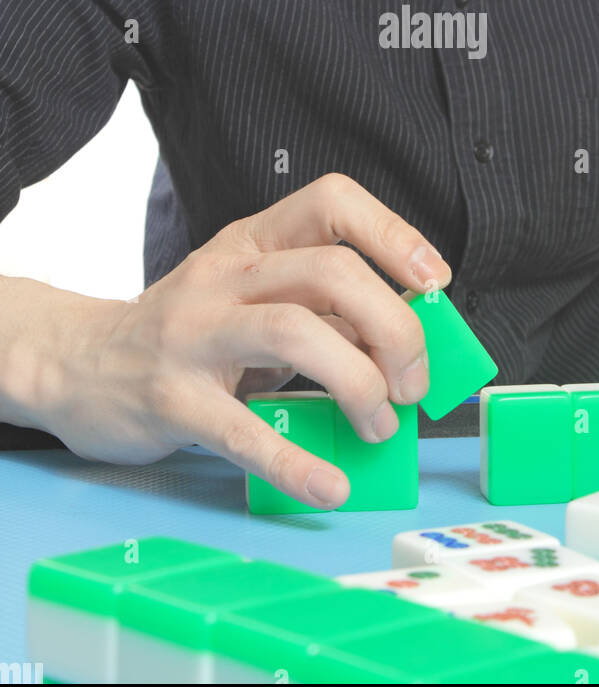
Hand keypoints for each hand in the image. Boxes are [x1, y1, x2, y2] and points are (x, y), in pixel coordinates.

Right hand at [33, 174, 450, 507]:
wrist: (77, 362)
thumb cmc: (186, 332)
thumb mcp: (249, 297)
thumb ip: (320, 310)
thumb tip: (406, 340)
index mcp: (251, 241)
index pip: (331, 202)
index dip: (393, 234)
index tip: (434, 280)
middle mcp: (224, 275)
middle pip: (330, 273)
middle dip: (394, 327)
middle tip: (412, 382)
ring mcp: (193, 334)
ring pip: (293, 332)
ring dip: (357, 381)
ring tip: (378, 423)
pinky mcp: (170, 399)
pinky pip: (241, 429)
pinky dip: (296, 461)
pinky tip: (330, 484)